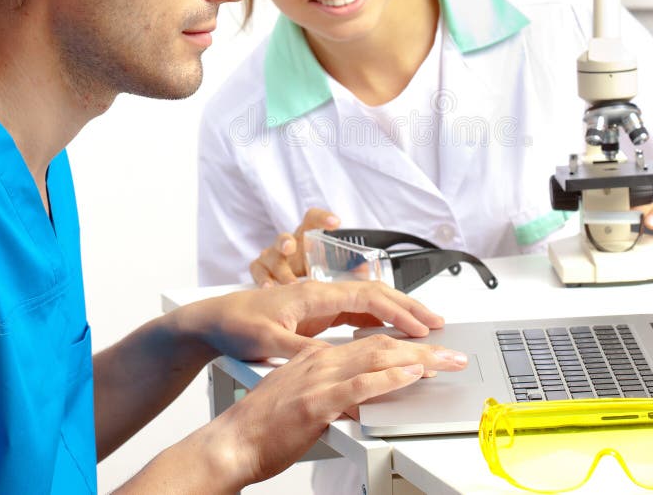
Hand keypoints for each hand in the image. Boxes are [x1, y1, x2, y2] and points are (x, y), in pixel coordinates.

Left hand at [176, 279, 447, 360]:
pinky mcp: (317, 313)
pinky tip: (388, 331)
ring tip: (422, 327)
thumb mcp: (267, 342)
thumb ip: (301, 350)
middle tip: (437, 322)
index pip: (366, 297)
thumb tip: (332, 359)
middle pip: (375, 294)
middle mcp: (321, 293)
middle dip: (408, 306)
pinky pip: (356, 313)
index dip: (397, 310)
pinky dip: (377, 320)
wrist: (215, 318)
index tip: (421, 325)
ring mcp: (320, 302)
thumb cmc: (237, 324)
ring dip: (396, 313)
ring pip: (368, 302)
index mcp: (313, 295)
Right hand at [211, 333, 467, 485]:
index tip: (429, 350)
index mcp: (316, 356)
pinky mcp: (318, 402)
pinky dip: (390, 377)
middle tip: (452, 354)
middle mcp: (320, 360)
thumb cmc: (261, 424)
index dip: (404, 344)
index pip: (369, 342)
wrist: (232, 441)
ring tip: (445, 361)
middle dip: (422, 348)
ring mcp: (319, 378)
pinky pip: (361, 385)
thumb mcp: (297, 393)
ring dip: (418, 358)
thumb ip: (326, 386)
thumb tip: (354, 394)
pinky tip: (411, 375)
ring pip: (377, 358)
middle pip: (381, 345)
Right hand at [249, 207, 339, 285]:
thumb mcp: (328, 269)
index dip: (322, 218)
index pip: (312, 219)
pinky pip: (257, 271)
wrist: (284, 287)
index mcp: (306, 238)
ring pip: (270, 256)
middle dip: (286, 242)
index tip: (335, 223)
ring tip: (288, 282)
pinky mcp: (260, 270)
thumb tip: (370, 274)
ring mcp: (272, 257)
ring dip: (279, 269)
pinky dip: (262, 279)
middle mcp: (288, 244)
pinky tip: (268, 288)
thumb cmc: (310, 274)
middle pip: (285, 237)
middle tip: (291, 248)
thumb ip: (348, 270)